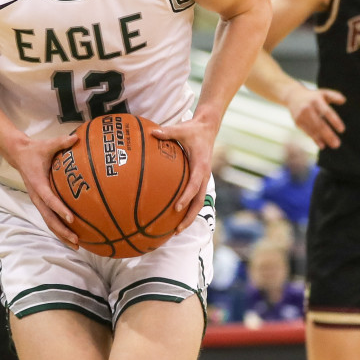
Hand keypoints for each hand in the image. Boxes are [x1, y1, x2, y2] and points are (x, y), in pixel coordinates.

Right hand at [9, 132, 79, 247]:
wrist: (18, 154)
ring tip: (76, 244)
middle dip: (62, 231)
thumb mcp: (48, 144)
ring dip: (61, 234)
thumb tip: (77, 138)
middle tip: (76, 240)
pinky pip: (49, 218)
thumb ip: (62, 142)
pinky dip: (58, 228)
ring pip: (48, 222)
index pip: (50, 199)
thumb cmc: (35, 150)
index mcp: (38, 184)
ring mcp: (37, 201)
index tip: (71, 219)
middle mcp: (37, 196)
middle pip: (49, 218)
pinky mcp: (40, 202)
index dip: (60, 210)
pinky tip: (70, 235)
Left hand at [154, 111, 218, 232]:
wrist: (208, 128)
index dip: (186, 197)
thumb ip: (167, 132)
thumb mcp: (181, 129)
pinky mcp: (200, 179)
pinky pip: (195, 197)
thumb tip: (151, 132)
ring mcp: (203, 178)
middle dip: (189, 217)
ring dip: (189, 217)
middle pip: (198, 202)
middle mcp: (204, 175)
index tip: (176, 208)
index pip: (194, 185)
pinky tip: (176, 216)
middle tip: (177, 230)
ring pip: (198, 202)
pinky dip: (188, 207)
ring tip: (176, 230)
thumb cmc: (193, 130)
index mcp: (200, 166)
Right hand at [285, 85, 344, 148]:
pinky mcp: (297, 121)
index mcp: (316, 100)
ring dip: (323, 139)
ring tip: (334, 145)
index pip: (327, 112)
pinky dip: (315, 139)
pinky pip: (307, 132)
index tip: (342, 130)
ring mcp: (301, 115)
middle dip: (329, 135)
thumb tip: (344, 100)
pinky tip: (322, 145)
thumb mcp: (323, 93)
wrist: (293, 96)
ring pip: (313, 130)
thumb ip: (334, 96)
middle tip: (337, 144)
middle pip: (319, 124)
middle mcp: (308, 108)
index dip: (334, 121)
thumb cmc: (313, 97)